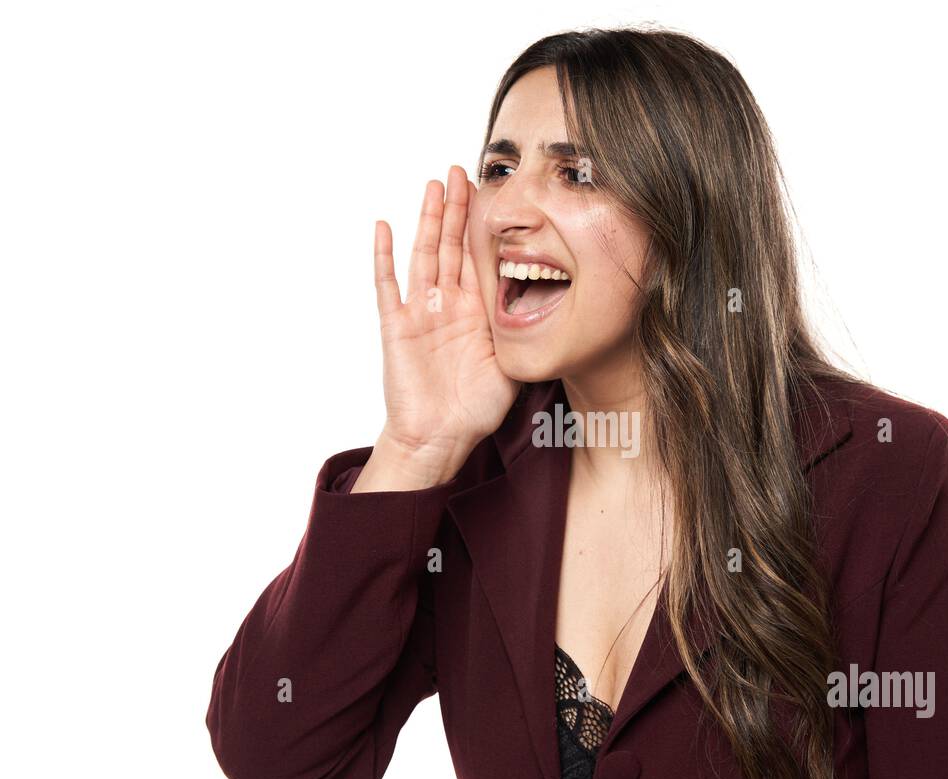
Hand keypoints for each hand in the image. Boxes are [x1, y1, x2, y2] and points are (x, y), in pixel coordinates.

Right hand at [371, 165, 517, 482]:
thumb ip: (529, 341)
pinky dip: (384, 256)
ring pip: (425, 254)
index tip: (493, 193)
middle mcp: (448, 305)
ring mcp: (421, 312)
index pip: (481, 258)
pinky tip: (384, 225)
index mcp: (477, 312)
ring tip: (434, 184)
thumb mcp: (514, 368)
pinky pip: (388, 285)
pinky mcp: (397, 326)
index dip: (485, 227)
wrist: (440, 439)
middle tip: (462, 171)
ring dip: (429, 220)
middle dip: (458, 209)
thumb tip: (564, 319)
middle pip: (452, 246)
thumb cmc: (475, 409)